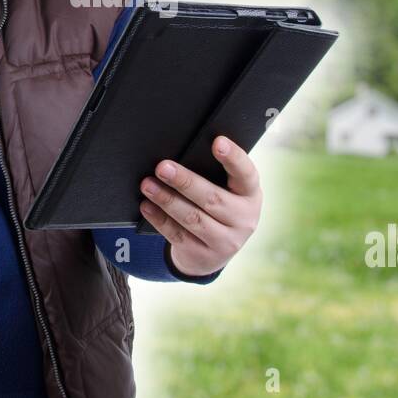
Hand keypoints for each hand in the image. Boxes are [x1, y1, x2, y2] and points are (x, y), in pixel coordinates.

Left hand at [138, 135, 262, 277]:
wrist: (214, 253)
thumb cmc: (218, 206)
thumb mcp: (227, 191)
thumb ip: (214, 175)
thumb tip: (180, 156)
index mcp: (250, 195)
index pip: (246, 173)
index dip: (233, 157)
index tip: (217, 141)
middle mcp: (244, 219)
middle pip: (212, 198)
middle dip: (185, 181)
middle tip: (162, 167)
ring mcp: (225, 241)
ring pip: (192, 219)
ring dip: (167, 200)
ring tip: (148, 185)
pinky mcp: (203, 256)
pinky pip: (178, 235)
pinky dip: (160, 219)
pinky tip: (147, 206)